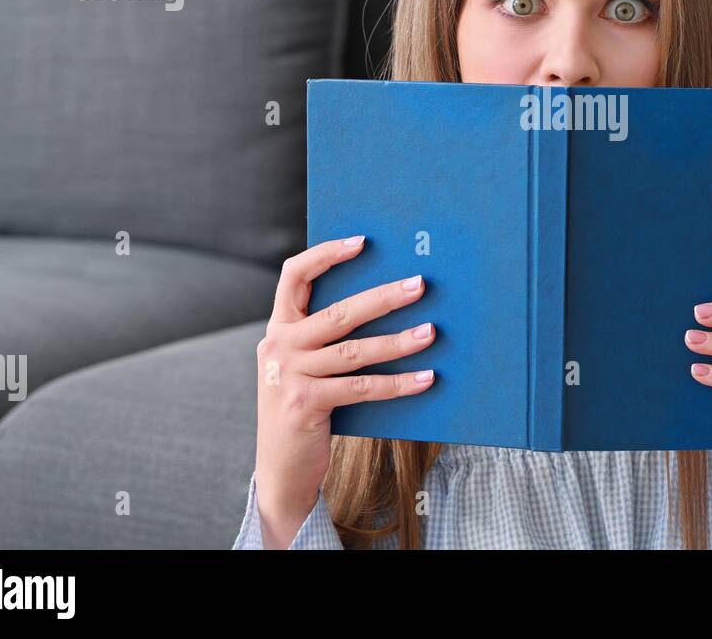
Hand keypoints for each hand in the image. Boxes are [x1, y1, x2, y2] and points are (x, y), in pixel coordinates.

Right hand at [254, 235, 435, 547]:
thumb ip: (327, 337)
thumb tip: (387, 301)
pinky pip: (363, 388)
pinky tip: (426, 378)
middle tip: (419, 285)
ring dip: (399, 341)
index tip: (362, 241)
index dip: (326, 254)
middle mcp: (279, 346)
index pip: (293, 276)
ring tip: (432, 331)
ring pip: (355, 351)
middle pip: (338, 313)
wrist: (281, 468)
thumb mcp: (305, 365)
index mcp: (279, 328)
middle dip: (383, 297)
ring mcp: (290, 376)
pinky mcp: (306, 404)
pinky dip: (398, 383)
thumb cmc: (306, 406)